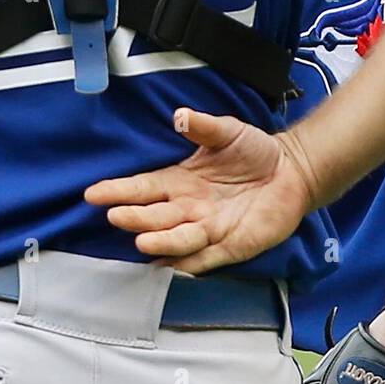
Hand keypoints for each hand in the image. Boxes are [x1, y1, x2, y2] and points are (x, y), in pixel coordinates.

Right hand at [84, 106, 318, 272]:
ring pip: (177, 239)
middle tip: (115, 215)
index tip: (93, 193)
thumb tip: (180, 116)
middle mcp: (188, 208)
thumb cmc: (254, 151)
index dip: (119, 190)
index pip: (144, 187)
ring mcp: (208, 229)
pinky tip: (172, 267)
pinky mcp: (231, 246)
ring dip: (160, 241)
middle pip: (155, 215)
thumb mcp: (227, 132)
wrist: (291, 170)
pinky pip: (206, 258)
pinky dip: (189, 263)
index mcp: (181, 181)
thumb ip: (203, 126)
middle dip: (135, 216)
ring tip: (141, 240)